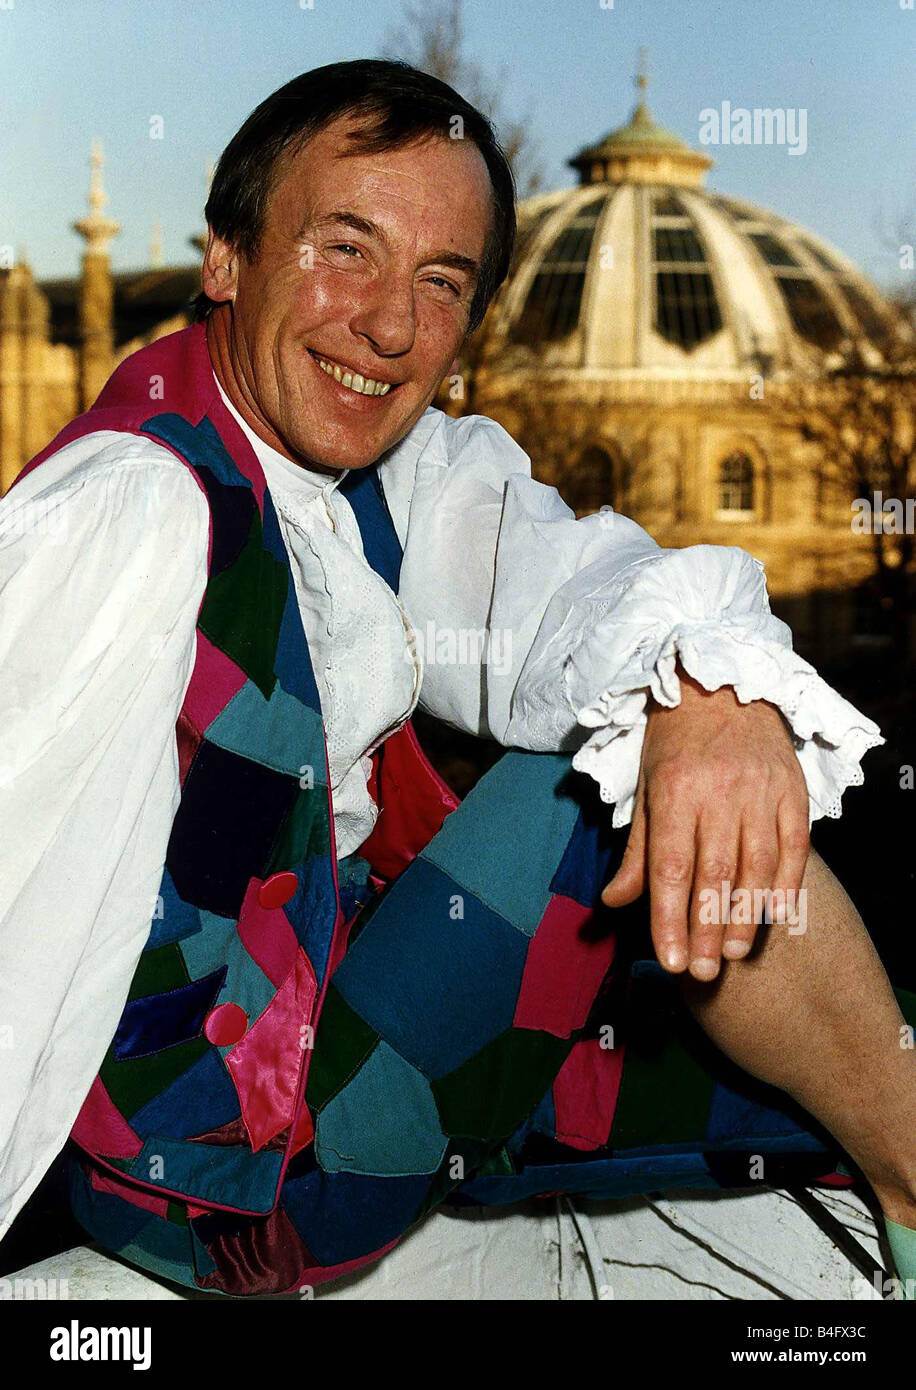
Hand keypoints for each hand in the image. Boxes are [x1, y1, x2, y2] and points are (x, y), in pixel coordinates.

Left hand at [600, 668, 809, 980]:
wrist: (720, 684)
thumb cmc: (674, 743)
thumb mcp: (646, 789)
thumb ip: (636, 851)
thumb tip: (613, 903)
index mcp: (673, 792)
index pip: (670, 868)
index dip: (669, 919)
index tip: (672, 962)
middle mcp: (717, 792)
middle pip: (713, 874)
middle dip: (708, 929)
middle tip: (705, 972)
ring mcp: (759, 791)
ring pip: (757, 865)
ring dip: (747, 915)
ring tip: (736, 952)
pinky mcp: (792, 790)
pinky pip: (794, 846)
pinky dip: (787, 884)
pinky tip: (776, 916)